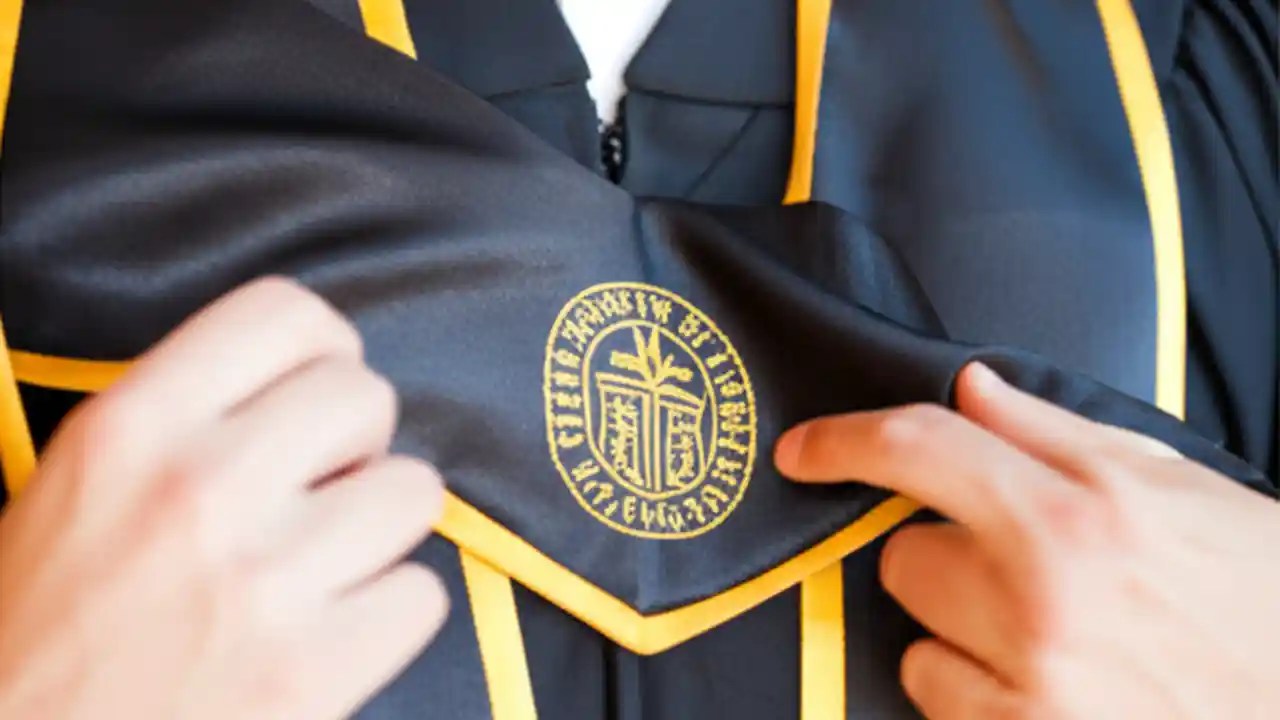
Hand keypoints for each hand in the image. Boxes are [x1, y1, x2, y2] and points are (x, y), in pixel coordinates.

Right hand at [0, 278, 446, 719]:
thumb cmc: (46, 628)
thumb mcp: (79, 487)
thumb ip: (185, 418)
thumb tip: (303, 381)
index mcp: (129, 429)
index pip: (286, 313)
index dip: (322, 350)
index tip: (315, 393)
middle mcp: (198, 489)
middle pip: (366, 396)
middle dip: (355, 444)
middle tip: (315, 493)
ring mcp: (261, 583)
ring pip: (414, 491)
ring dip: (380, 529)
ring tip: (322, 563)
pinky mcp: (311, 672)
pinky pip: (422, 594)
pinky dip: (389, 613)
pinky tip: (333, 629)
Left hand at [776, 363, 1279, 719]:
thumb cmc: (1258, 592)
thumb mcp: (1171, 485)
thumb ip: (1053, 432)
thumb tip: (971, 390)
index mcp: (1077, 515)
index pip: (919, 451)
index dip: (844, 440)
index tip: (803, 449)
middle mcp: (1042, 600)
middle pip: (903, 555)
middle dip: (944, 552)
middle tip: (1017, 564)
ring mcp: (1030, 683)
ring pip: (912, 633)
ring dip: (955, 625)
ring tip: (1043, 628)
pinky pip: (935, 695)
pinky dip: (969, 683)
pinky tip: (1040, 676)